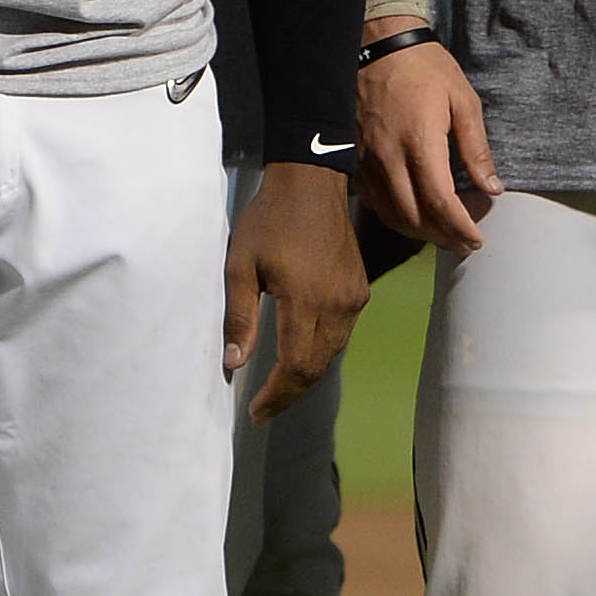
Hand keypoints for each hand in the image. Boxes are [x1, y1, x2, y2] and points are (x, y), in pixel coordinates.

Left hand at [223, 164, 371, 424]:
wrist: (312, 183)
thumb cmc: (268, 221)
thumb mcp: (240, 266)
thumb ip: (239, 316)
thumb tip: (236, 363)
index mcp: (305, 302)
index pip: (296, 366)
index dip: (277, 395)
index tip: (256, 412)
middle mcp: (337, 306)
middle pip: (317, 367)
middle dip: (290, 393)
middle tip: (264, 408)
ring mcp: (353, 299)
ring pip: (332, 353)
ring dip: (306, 374)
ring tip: (280, 387)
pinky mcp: (360, 289)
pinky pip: (341, 333)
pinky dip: (321, 352)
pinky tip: (301, 352)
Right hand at [356, 34, 499, 253]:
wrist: (378, 46)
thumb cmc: (426, 69)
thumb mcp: (464, 101)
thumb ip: (477, 148)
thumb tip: (493, 187)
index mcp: (419, 142)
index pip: (439, 202)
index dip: (459, 227)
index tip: (477, 239)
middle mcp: (388, 157)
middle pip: (413, 216)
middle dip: (442, 237)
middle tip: (465, 243)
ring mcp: (366, 159)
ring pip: (390, 213)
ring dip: (419, 232)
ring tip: (444, 235)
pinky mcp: (353, 158)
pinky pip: (373, 199)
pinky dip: (395, 215)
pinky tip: (414, 214)